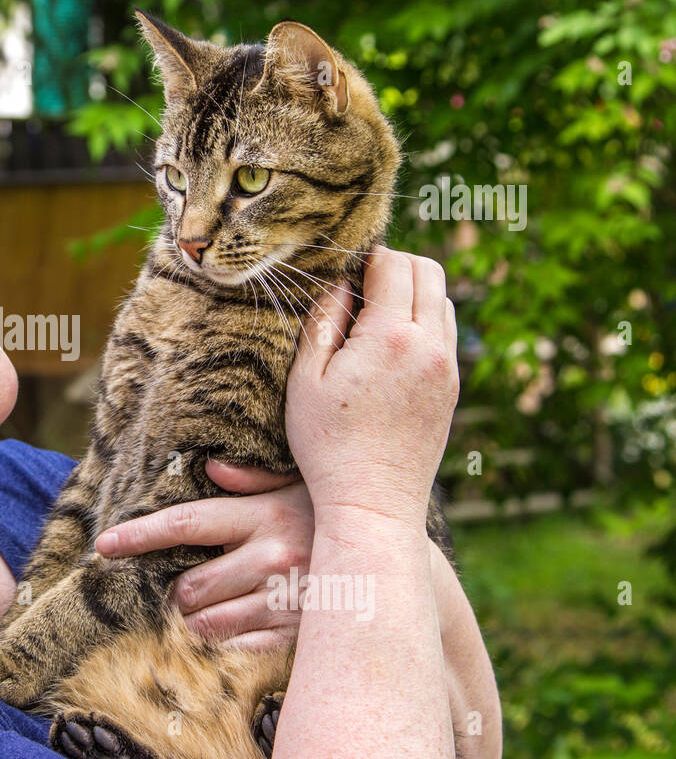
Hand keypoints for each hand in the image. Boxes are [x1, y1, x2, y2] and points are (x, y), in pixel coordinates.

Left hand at [94, 459, 313, 650]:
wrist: (396, 568)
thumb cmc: (335, 520)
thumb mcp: (300, 488)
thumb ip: (254, 479)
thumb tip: (211, 466)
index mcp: (264, 515)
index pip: (186, 523)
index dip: (139, 536)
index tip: (103, 545)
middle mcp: (271, 557)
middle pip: (190, 585)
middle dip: (177, 591)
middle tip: (182, 588)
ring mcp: (283, 601)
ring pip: (207, 623)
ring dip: (195, 621)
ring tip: (206, 610)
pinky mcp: (294, 635)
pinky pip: (237, 648)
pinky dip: (223, 644)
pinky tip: (230, 632)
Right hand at [285, 245, 458, 526]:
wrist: (373, 503)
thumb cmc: (327, 445)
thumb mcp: (306, 380)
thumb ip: (323, 321)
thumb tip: (340, 282)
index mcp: (391, 337)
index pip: (394, 263)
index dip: (368, 255)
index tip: (344, 265)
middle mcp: (430, 346)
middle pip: (428, 270)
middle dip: (396, 263)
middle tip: (361, 280)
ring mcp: (448, 368)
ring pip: (444, 299)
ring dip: (414, 291)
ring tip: (375, 313)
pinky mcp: (453, 388)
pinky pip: (447, 332)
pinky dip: (425, 320)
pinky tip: (391, 343)